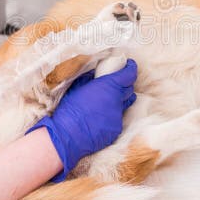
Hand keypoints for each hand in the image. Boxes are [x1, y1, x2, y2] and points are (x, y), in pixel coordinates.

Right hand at [27, 59, 137, 180]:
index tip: (129, 65)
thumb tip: (95, 73)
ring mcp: (118, 116)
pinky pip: (117, 119)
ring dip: (120, 101)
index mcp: (109, 86)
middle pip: (129, 89)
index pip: (130, 74)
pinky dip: (112, 116)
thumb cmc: (70, 109)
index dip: (131, 68)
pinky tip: (99, 119)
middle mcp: (117, 100)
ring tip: (108, 102)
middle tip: (115, 83)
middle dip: (124, 85)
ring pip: (125, 105)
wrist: (68, 135)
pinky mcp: (116, 130)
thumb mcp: (77, 86)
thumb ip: (90, 78)